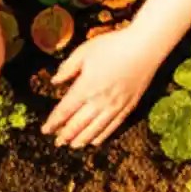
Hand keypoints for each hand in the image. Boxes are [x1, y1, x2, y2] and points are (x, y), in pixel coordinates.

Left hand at [41, 26, 165, 147]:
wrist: (145, 48)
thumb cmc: (112, 45)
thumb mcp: (83, 52)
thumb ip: (67, 68)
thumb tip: (54, 81)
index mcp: (85, 87)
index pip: (65, 110)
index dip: (53, 122)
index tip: (45, 130)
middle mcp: (99, 101)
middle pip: (78, 124)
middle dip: (66, 135)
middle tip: (57, 142)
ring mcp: (115, 106)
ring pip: (95, 129)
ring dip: (82, 139)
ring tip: (72, 146)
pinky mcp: (129, 106)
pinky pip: (113, 126)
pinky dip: (102, 136)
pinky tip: (96, 141)